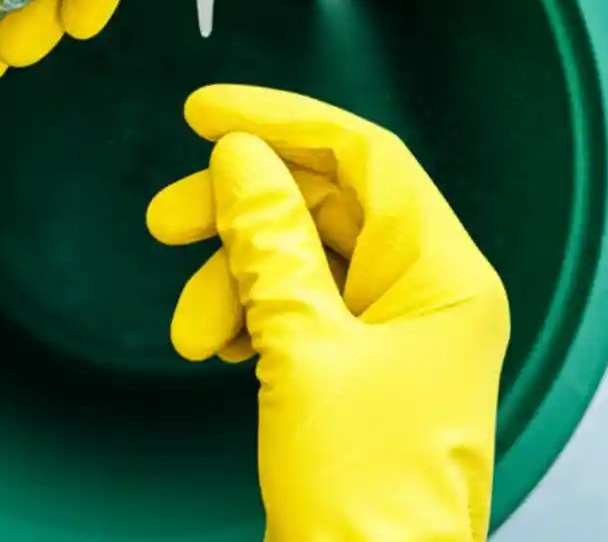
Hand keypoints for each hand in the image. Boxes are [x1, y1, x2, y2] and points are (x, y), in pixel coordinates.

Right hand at [147, 85, 509, 540]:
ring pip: (297, 259)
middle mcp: (424, 293)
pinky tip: (218, 344)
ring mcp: (390, 333)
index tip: (205, 113)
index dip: (283, 121)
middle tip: (164, 223)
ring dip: (231, 281)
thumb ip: (269, 240)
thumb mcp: (301, 347)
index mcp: (443, 275)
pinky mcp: (354, 368)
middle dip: (239, 213)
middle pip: (322, 205)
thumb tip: (240, 158)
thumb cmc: (362, 494)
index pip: (367, 157)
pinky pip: (294, 307)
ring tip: (192, 334)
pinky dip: (247, 314)